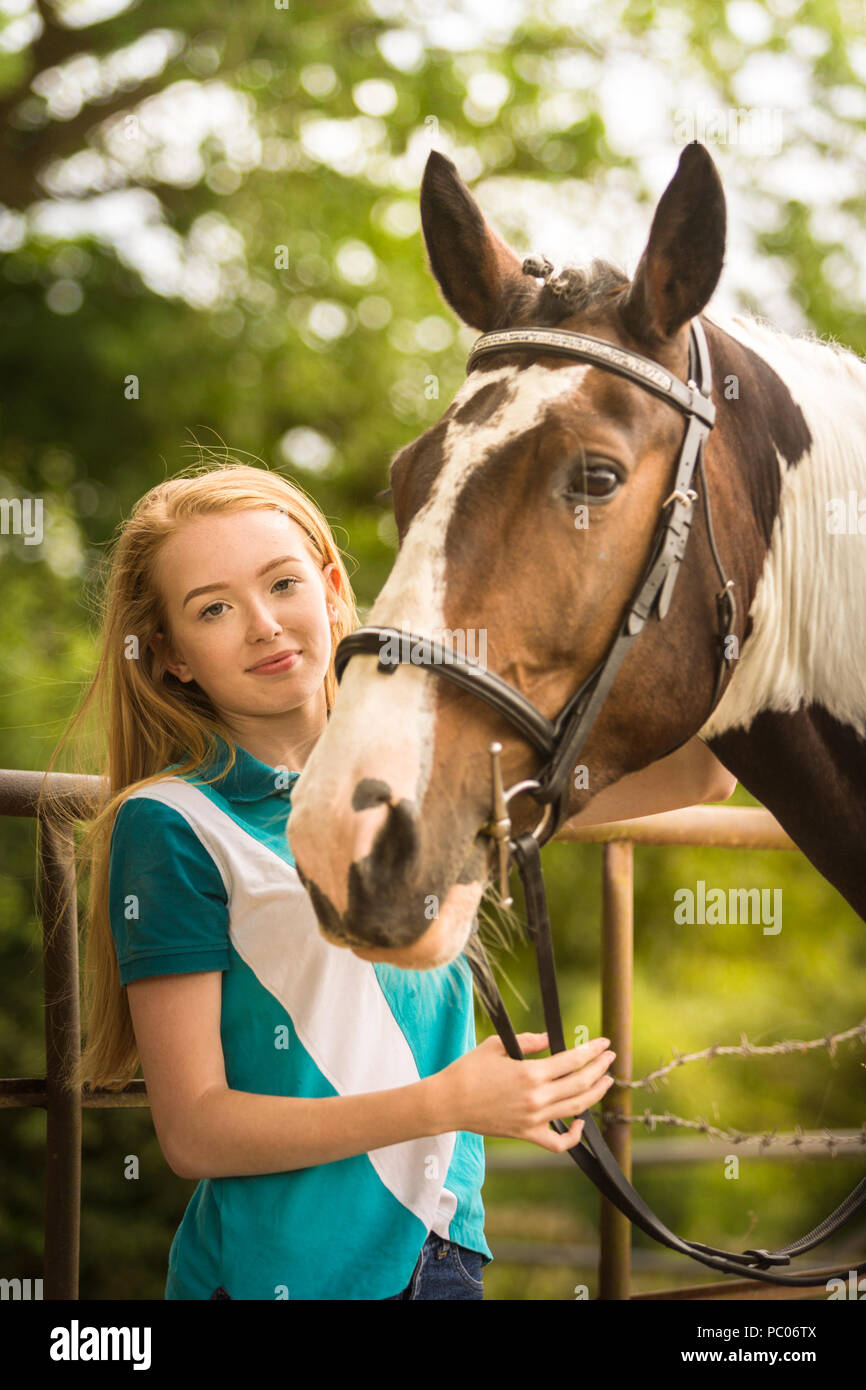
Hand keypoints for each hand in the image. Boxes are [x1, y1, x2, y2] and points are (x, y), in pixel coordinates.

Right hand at [437, 1033, 615, 1152]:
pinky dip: (574, 1135)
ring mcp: (534, 1120)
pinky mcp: (526, 1134)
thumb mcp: (497, 1046)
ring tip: (605, 1081)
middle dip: (600, 1068)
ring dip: (595, 1093)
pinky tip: (581, 1121)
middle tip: (609, 1057)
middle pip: (581, 1083)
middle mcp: (537, 1098)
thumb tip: (550, 1039)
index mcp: (530, 1073)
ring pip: (576, 1109)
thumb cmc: (468, 1070)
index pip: (573, 1060)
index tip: (603, 1043)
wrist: (448, 1103)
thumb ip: (528, 1041)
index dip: (592, 1051)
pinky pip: (558, 1142)